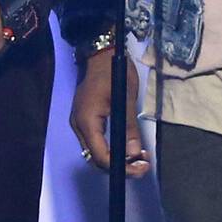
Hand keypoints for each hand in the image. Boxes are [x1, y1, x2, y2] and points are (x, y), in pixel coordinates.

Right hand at [69, 46, 150, 176]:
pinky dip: (110, 148)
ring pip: (95, 152)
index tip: (141, 168)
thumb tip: (134, 154)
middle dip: (119, 166)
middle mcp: (79, 126)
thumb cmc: (113, 72)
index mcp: (87, 121)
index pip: (101, 156)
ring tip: (138, 158)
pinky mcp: (85, 119)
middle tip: (142, 166)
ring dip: (116, 159)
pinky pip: (95, 142)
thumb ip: (129, 128)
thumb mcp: (126, 99)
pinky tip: (126, 146)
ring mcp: (80, 122)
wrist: (101, 53)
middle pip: (96, 158)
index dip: (121, 167)